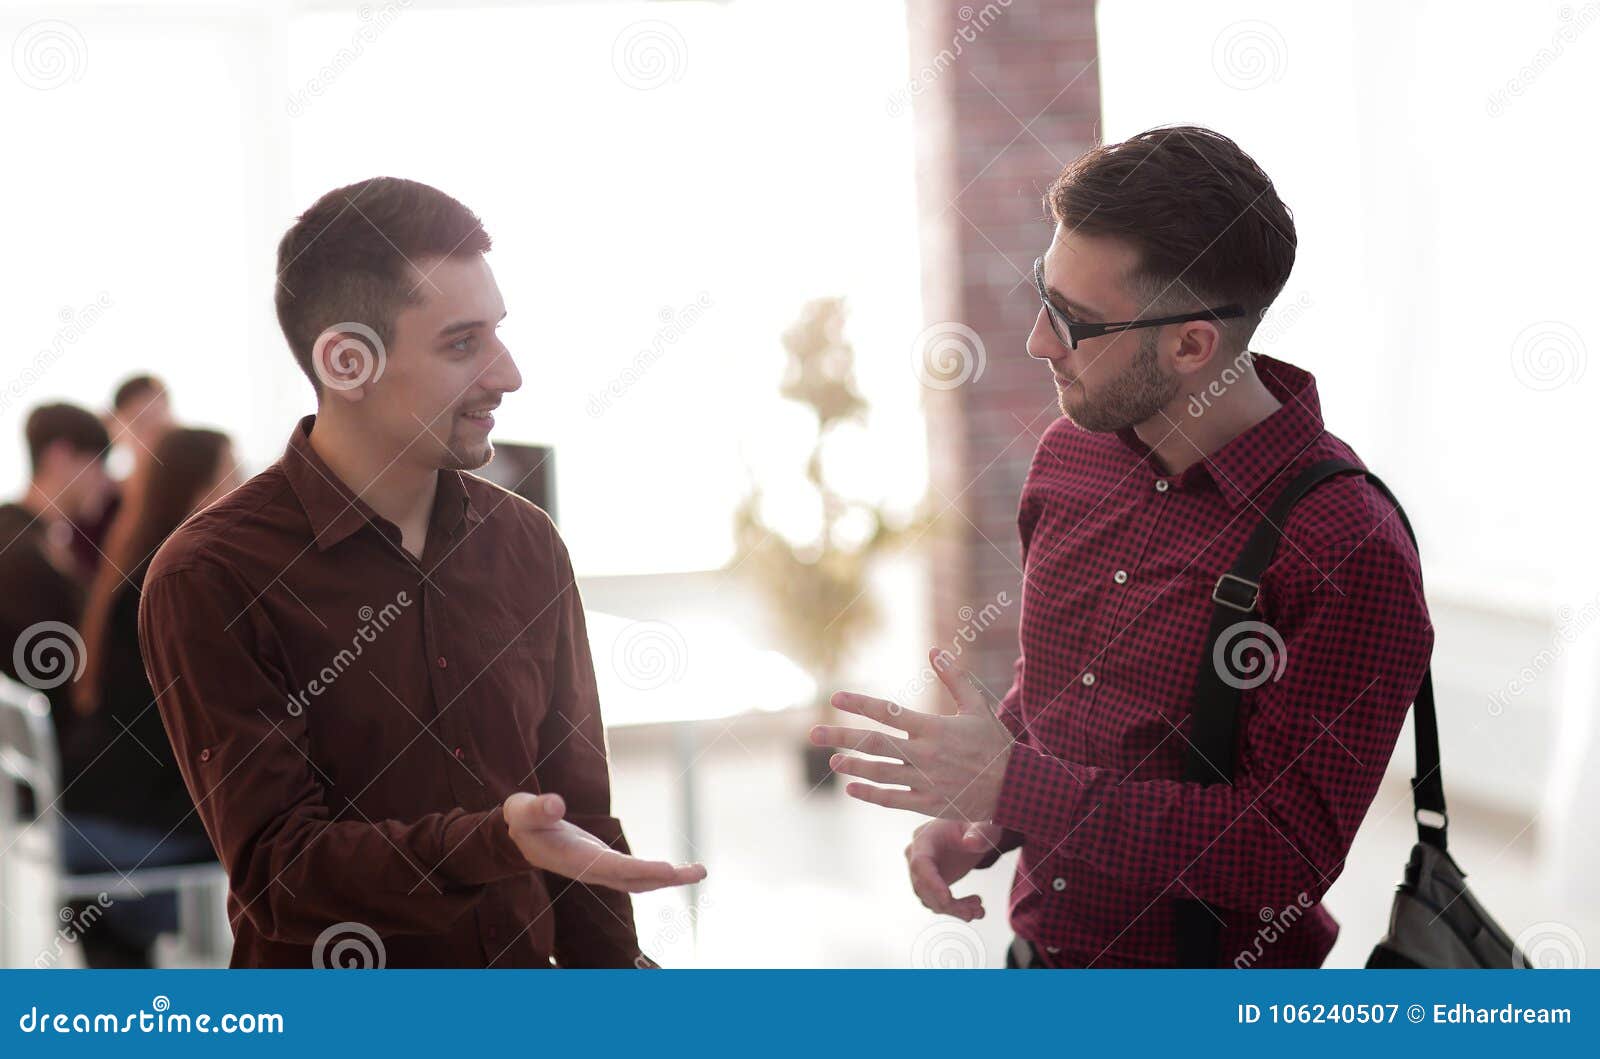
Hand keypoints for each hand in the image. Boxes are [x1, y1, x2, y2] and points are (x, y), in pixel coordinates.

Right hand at [502, 792, 705, 892]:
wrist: (520, 837)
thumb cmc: (522, 820)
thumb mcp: (522, 810)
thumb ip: (536, 809)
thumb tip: (555, 805)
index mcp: (573, 859)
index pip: (612, 868)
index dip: (640, 870)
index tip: (668, 870)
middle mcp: (591, 871)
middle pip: (633, 880)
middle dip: (667, 878)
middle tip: (699, 872)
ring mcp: (600, 871)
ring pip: (639, 881)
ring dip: (670, 878)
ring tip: (701, 871)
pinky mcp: (606, 865)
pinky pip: (637, 875)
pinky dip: (660, 873)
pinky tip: (680, 870)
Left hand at [810, 648, 1015, 820]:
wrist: (1015, 787)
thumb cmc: (996, 744)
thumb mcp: (979, 706)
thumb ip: (955, 678)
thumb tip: (935, 650)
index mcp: (933, 728)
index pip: (888, 712)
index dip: (860, 703)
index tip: (836, 696)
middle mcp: (924, 755)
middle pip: (874, 744)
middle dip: (842, 736)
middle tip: (814, 732)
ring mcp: (924, 781)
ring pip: (879, 772)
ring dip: (853, 765)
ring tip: (833, 759)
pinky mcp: (927, 804)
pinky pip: (891, 799)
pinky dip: (870, 794)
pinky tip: (852, 787)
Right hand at [906, 819, 1002, 921]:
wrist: (972, 834)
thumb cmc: (974, 826)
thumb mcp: (983, 827)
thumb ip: (979, 833)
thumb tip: (970, 843)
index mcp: (925, 838)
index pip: (920, 863)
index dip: (931, 883)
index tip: (947, 899)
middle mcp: (917, 856)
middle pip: (923, 887)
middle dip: (947, 904)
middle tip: (971, 912)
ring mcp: (923, 872)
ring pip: (930, 899)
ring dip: (954, 909)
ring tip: (978, 909)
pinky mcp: (931, 884)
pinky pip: (938, 902)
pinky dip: (956, 909)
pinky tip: (975, 908)